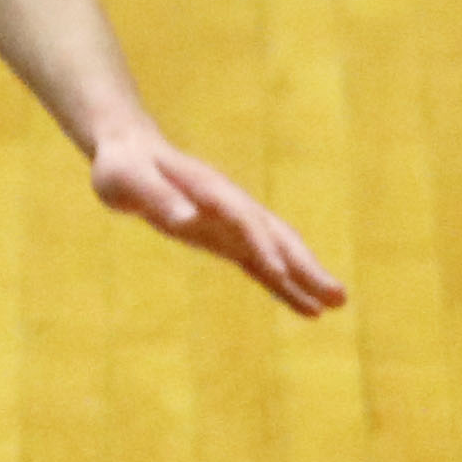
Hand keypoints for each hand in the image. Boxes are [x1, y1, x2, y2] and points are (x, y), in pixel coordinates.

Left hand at [90, 128, 346, 314]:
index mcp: (209, 190)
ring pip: (277, 251)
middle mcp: (231, 205)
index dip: (261, 244)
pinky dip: (283, 285)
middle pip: (276, 236)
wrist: (128, 153)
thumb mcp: (128, 180)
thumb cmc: (122, 167)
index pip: (243, 220)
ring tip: (337, 305)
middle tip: (338, 296)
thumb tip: (186, 219)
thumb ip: (157, 197)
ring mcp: (232, 222)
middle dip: (306, 266)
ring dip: (305, 277)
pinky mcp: (226, 238)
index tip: (280, 272)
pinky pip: (260, 264)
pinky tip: (305, 308)